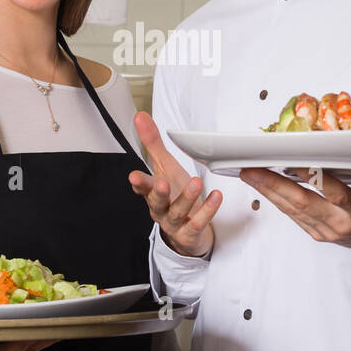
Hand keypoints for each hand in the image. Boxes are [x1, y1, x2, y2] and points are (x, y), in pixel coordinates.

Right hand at [127, 112, 221, 257]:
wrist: (187, 230)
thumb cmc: (174, 194)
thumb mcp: (165, 168)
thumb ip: (152, 143)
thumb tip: (140, 117)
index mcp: (152, 192)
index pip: (142, 188)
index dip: (138, 183)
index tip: (134, 176)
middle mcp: (161, 209)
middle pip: (156, 203)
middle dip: (158, 193)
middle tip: (162, 183)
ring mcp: (175, 223)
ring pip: (178, 212)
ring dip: (187, 198)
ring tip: (196, 183)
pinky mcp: (190, 233)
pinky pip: (198, 223)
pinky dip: (208, 210)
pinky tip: (215, 196)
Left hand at [239, 167, 350, 263]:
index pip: (334, 194)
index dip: (314, 178)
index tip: (296, 162)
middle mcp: (337, 223)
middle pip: (300, 202)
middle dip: (273, 185)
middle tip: (251, 168)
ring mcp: (324, 230)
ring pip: (291, 209)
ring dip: (268, 191)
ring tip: (248, 172)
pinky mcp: (316, 232)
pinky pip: (292, 214)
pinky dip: (275, 199)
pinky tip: (262, 185)